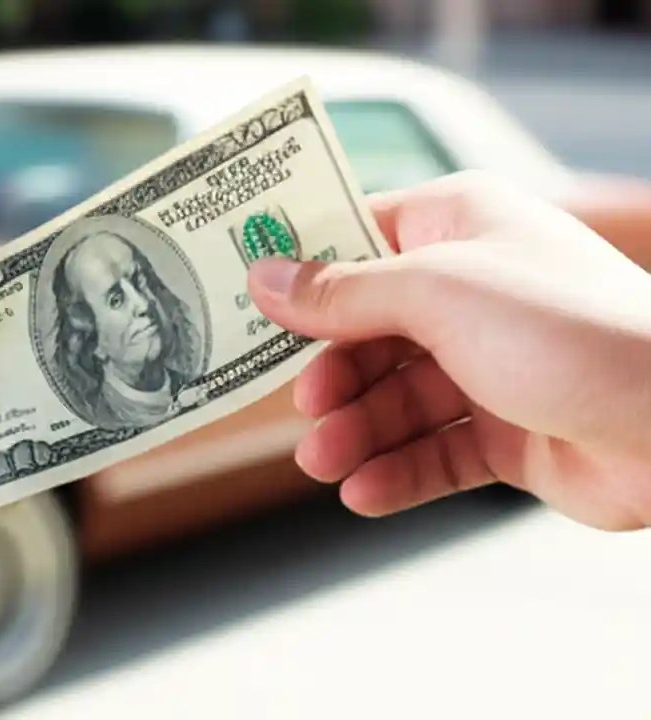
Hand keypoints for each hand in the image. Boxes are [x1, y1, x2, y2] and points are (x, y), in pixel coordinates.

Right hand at [247, 171, 650, 530]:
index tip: (245, 303)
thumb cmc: (571, 328)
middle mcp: (470, 290)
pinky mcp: (507, 432)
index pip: (358, 237)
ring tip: (324, 463)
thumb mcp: (437, 291)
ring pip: (394, 399)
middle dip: (330, 375)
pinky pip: (432, 452)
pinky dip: (395, 472)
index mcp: (459, 227)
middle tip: (301, 410)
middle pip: (367, 331)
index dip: (302, 271)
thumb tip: (266, 277)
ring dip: (354, 433)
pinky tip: (364, 493)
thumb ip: (344, 291)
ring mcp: (489, 364)